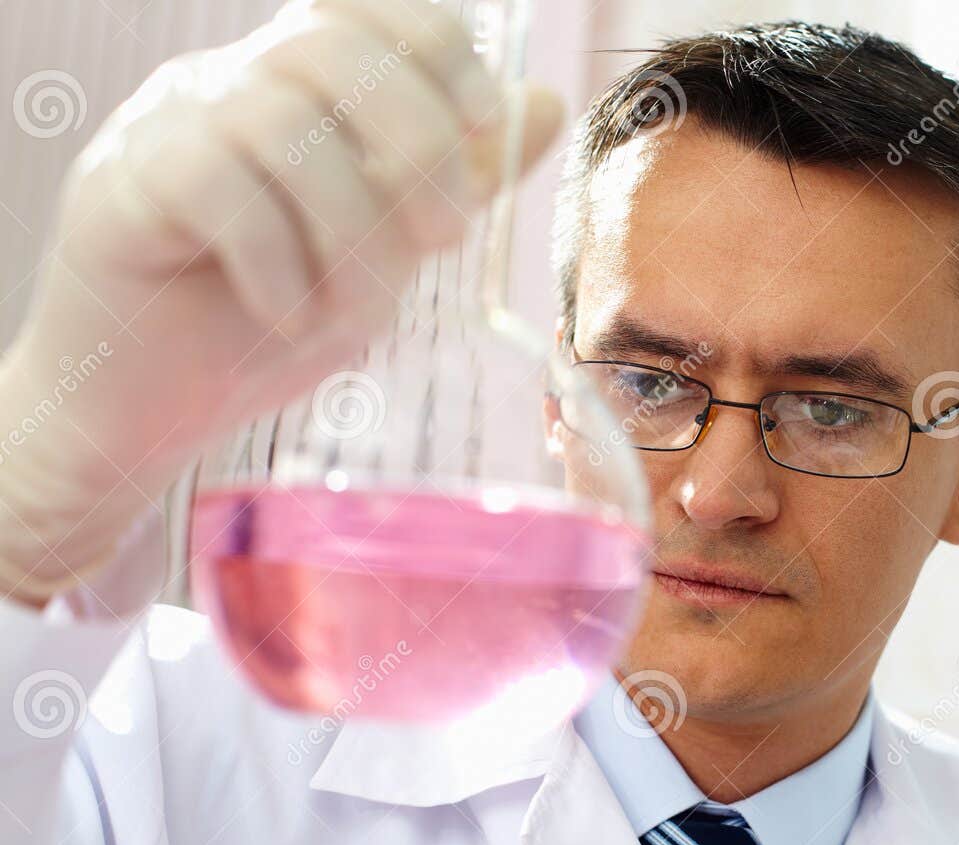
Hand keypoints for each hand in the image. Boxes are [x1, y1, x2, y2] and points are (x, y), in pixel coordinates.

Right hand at [0, 0, 560, 605]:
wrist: (155, 401)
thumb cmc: (272, 316)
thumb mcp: (390, 244)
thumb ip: (459, 176)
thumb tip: (544, 102)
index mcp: (299, 86)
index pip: (367, 9)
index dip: (437, 47)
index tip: (486, 124)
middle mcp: (230, 84)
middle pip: (332, 51)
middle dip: (416, 147)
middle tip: (442, 241)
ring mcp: (169, 125)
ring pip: (282, 127)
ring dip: (349, 233)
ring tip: (357, 308)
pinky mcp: (123, 184)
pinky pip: (218, 191)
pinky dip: (277, 267)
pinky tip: (288, 316)